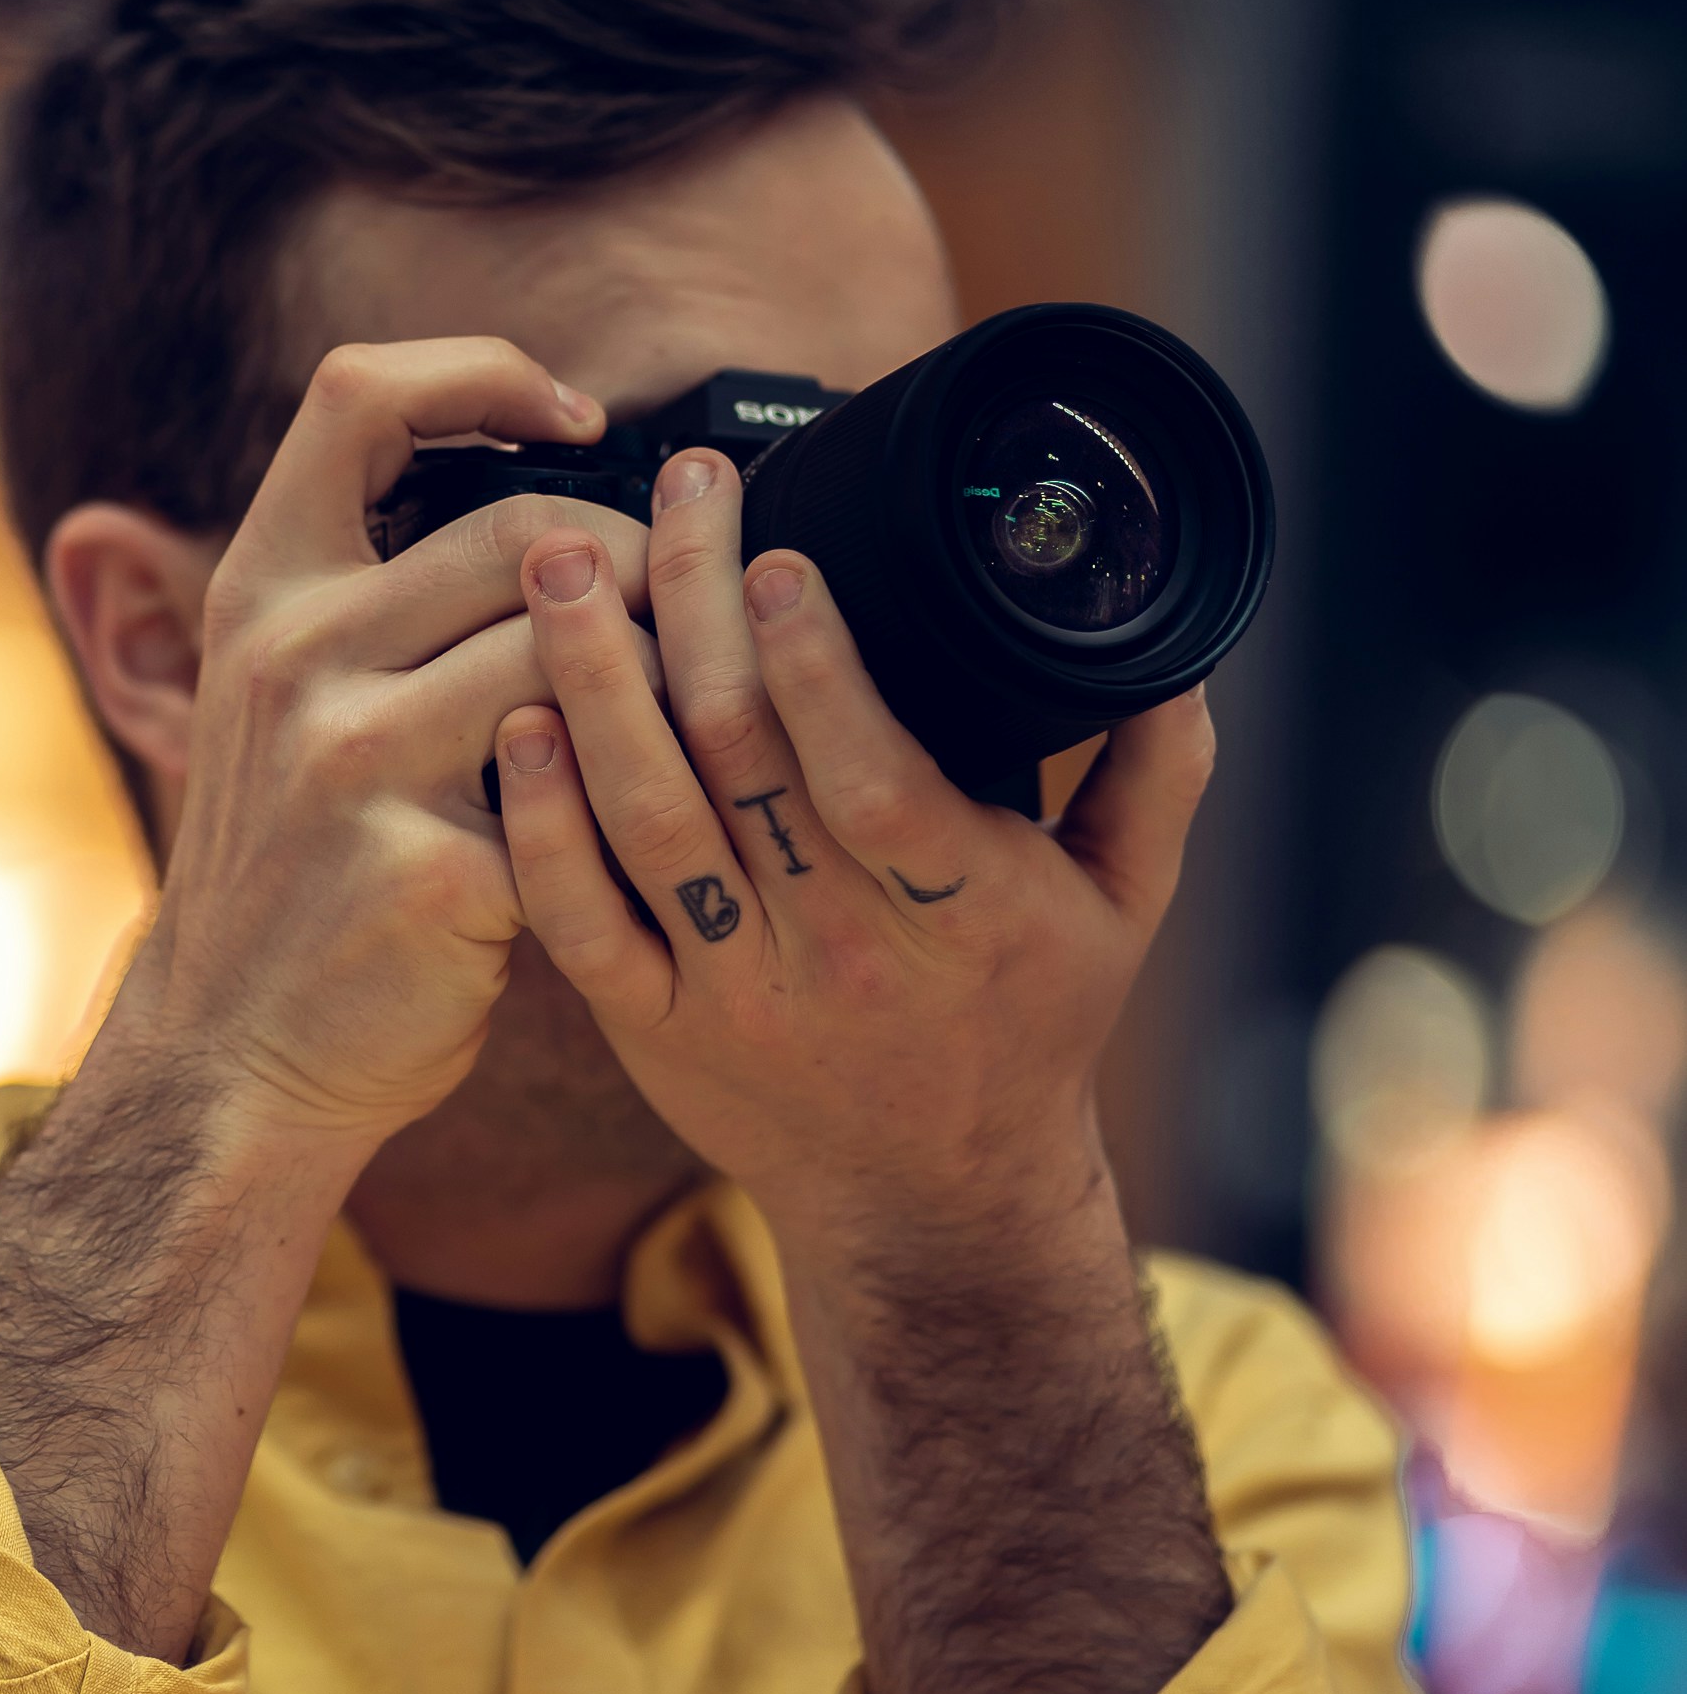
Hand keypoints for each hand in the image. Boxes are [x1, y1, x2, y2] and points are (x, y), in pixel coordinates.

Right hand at [109, 337, 654, 1161]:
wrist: (233, 1060)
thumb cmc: (296, 872)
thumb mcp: (283, 702)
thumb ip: (379, 599)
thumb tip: (560, 502)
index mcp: (260, 592)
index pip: (357, 394)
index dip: (482, 372)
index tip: (576, 414)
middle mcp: (294, 658)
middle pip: (525, 531)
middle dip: (638, 563)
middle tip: (690, 612)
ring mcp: (352, 764)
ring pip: (575, 657)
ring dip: (654, 685)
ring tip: (680, 722)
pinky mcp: (429, 871)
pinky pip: (582, 797)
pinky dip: (626, 807)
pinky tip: (638, 836)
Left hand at [494, 444, 1215, 1275]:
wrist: (929, 1203)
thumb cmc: (1026, 1028)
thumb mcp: (1123, 907)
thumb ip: (1153, 769)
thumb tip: (1176, 643)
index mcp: (963, 911)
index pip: (876, 780)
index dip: (818, 669)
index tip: (780, 556)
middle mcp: (844, 952)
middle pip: (743, 761)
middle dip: (694, 606)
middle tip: (674, 490)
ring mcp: (735, 990)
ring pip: (644, 819)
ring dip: (591, 680)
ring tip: (557, 561)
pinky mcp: (651, 1025)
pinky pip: (577, 918)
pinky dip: (539, 821)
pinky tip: (517, 721)